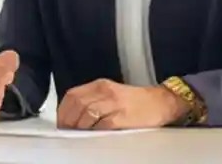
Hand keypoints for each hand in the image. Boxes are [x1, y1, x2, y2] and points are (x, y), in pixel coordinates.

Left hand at [56, 79, 188, 129]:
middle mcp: (105, 91)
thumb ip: (93, 100)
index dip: (63, 110)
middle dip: (68, 119)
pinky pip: (102, 124)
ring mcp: (114, 103)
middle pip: (77, 104)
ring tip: (77, 135)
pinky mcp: (122, 117)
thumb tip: (74, 116)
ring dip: (79, 126)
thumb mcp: (111, 94)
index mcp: (100, 85)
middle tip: (66, 131)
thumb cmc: (136, 101)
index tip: (61, 122)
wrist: (161, 102)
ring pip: (87, 113)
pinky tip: (92, 136)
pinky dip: (94, 131)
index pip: (73, 95)